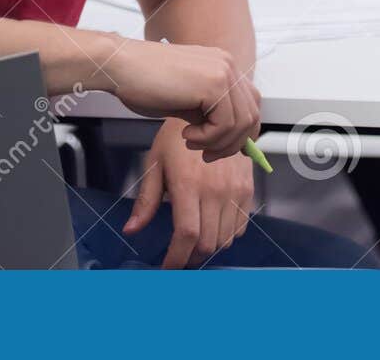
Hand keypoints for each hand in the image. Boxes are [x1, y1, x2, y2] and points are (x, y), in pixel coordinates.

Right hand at [102, 37, 260, 160]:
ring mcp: (222, 72)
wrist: (121, 67)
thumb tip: (232, 138)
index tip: (224, 148)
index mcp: (222, 65)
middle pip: (251, 115)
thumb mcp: (187, 100)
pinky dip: (206, 138)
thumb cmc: (145, 83)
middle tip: (207, 154)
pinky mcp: (213, 84)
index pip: (251, 103)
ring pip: (240, 123)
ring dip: (217, 143)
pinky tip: (185, 135)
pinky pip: (224, 125)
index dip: (243, 131)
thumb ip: (210, 113)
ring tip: (192, 143)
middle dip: (232, 144)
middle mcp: (227, 65)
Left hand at [124, 118, 253, 268]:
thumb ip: (146, 200)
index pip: (186, 235)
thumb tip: (132, 229)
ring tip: (194, 242)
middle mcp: (215, 189)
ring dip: (208, 248)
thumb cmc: (178, 135)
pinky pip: (240, 226)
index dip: (176, 259)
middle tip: (178, 256)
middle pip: (207, 244)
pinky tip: (212, 226)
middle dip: (190, 257)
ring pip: (225, 239)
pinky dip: (226, 235)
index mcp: (189, 184)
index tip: (167, 268)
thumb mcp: (155, 163)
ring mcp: (235, 190)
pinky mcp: (247, 188)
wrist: (211, 110)